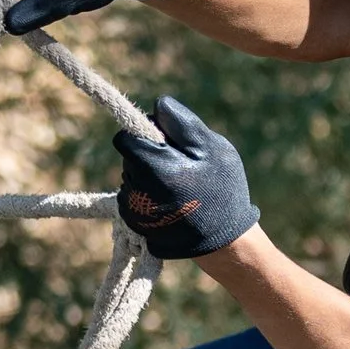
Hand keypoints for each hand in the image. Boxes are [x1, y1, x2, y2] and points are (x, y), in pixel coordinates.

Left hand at [114, 97, 260, 259]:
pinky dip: (149, 194)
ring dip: (150, 174)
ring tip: (180, 187)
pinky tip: (173, 204)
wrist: (224, 243)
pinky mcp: (133, 223)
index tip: (166, 140)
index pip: (125, 137)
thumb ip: (182, 124)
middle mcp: (136, 189)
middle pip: (130, 155)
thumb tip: (157, 105)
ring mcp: (132, 209)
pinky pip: (134, 196)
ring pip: (132, 175)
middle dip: (150, 154)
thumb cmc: (223, 191)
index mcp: (154, 167)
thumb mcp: (213, 149)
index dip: (144, 132)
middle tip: (181, 166)